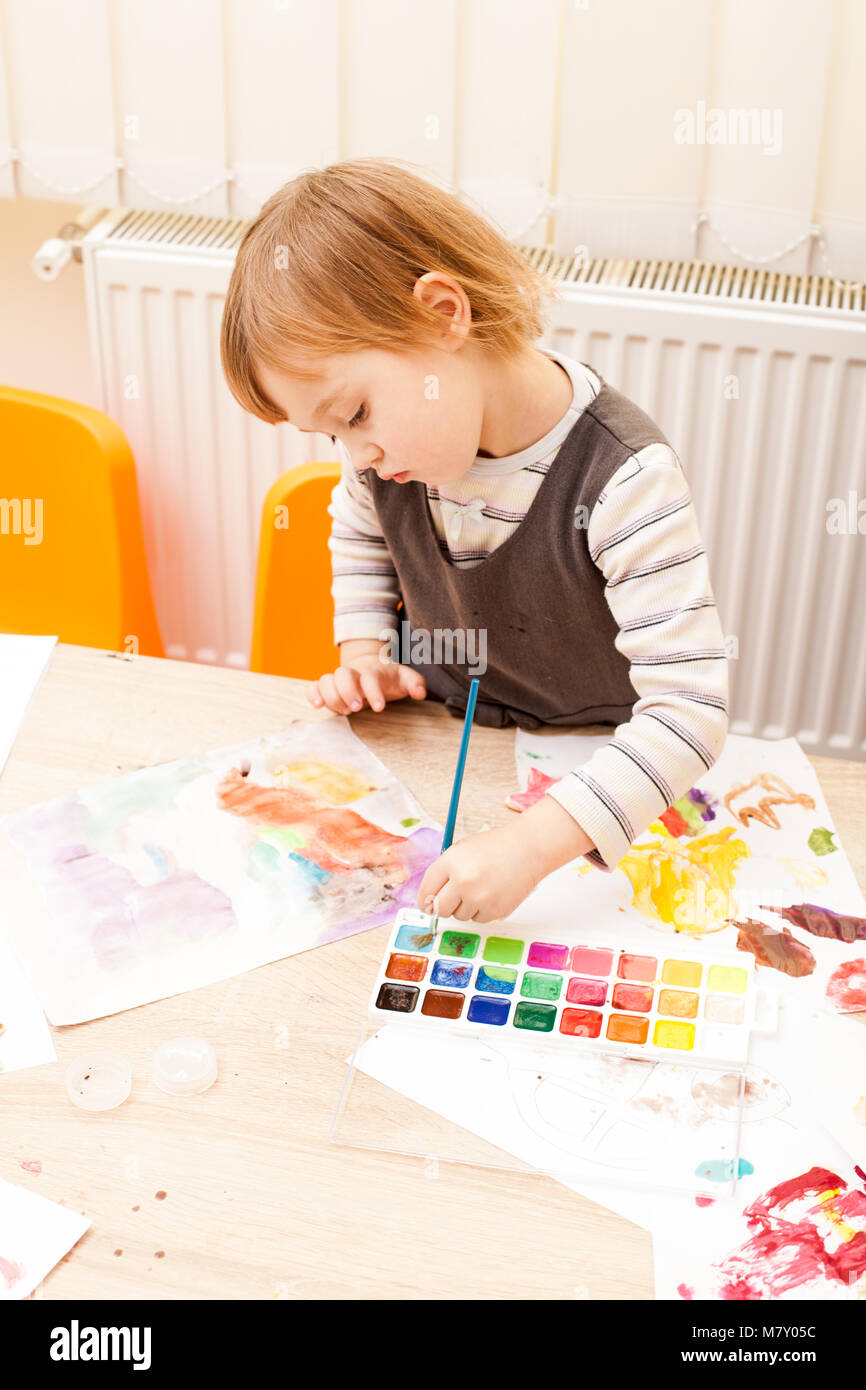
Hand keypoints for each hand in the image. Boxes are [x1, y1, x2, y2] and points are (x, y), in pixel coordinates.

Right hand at [307, 643, 425, 714]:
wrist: (370, 665)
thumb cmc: (388, 678)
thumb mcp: (404, 678)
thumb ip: (415, 683)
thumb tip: (420, 693)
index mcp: (373, 672)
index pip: (370, 678)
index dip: (373, 692)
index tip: (379, 707)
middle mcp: (353, 674)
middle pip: (343, 674)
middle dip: (347, 691)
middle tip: (356, 708)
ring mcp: (338, 680)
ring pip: (326, 679)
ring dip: (331, 695)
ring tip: (343, 711)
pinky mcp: (328, 687)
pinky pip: (314, 686)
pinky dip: (313, 694)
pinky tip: (318, 705)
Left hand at [417, 796, 594, 922]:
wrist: (527, 849)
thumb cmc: (496, 847)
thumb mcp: (462, 850)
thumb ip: (444, 871)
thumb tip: (430, 897)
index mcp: (450, 862)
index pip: (426, 890)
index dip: (425, 900)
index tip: (426, 904)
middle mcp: (462, 881)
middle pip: (440, 909)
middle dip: (443, 906)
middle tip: (451, 900)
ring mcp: (479, 897)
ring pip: (459, 916)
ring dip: (466, 907)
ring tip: (480, 889)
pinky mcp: (495, 910)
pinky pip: (478, 919)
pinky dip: (482, 910)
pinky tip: (492, 893)